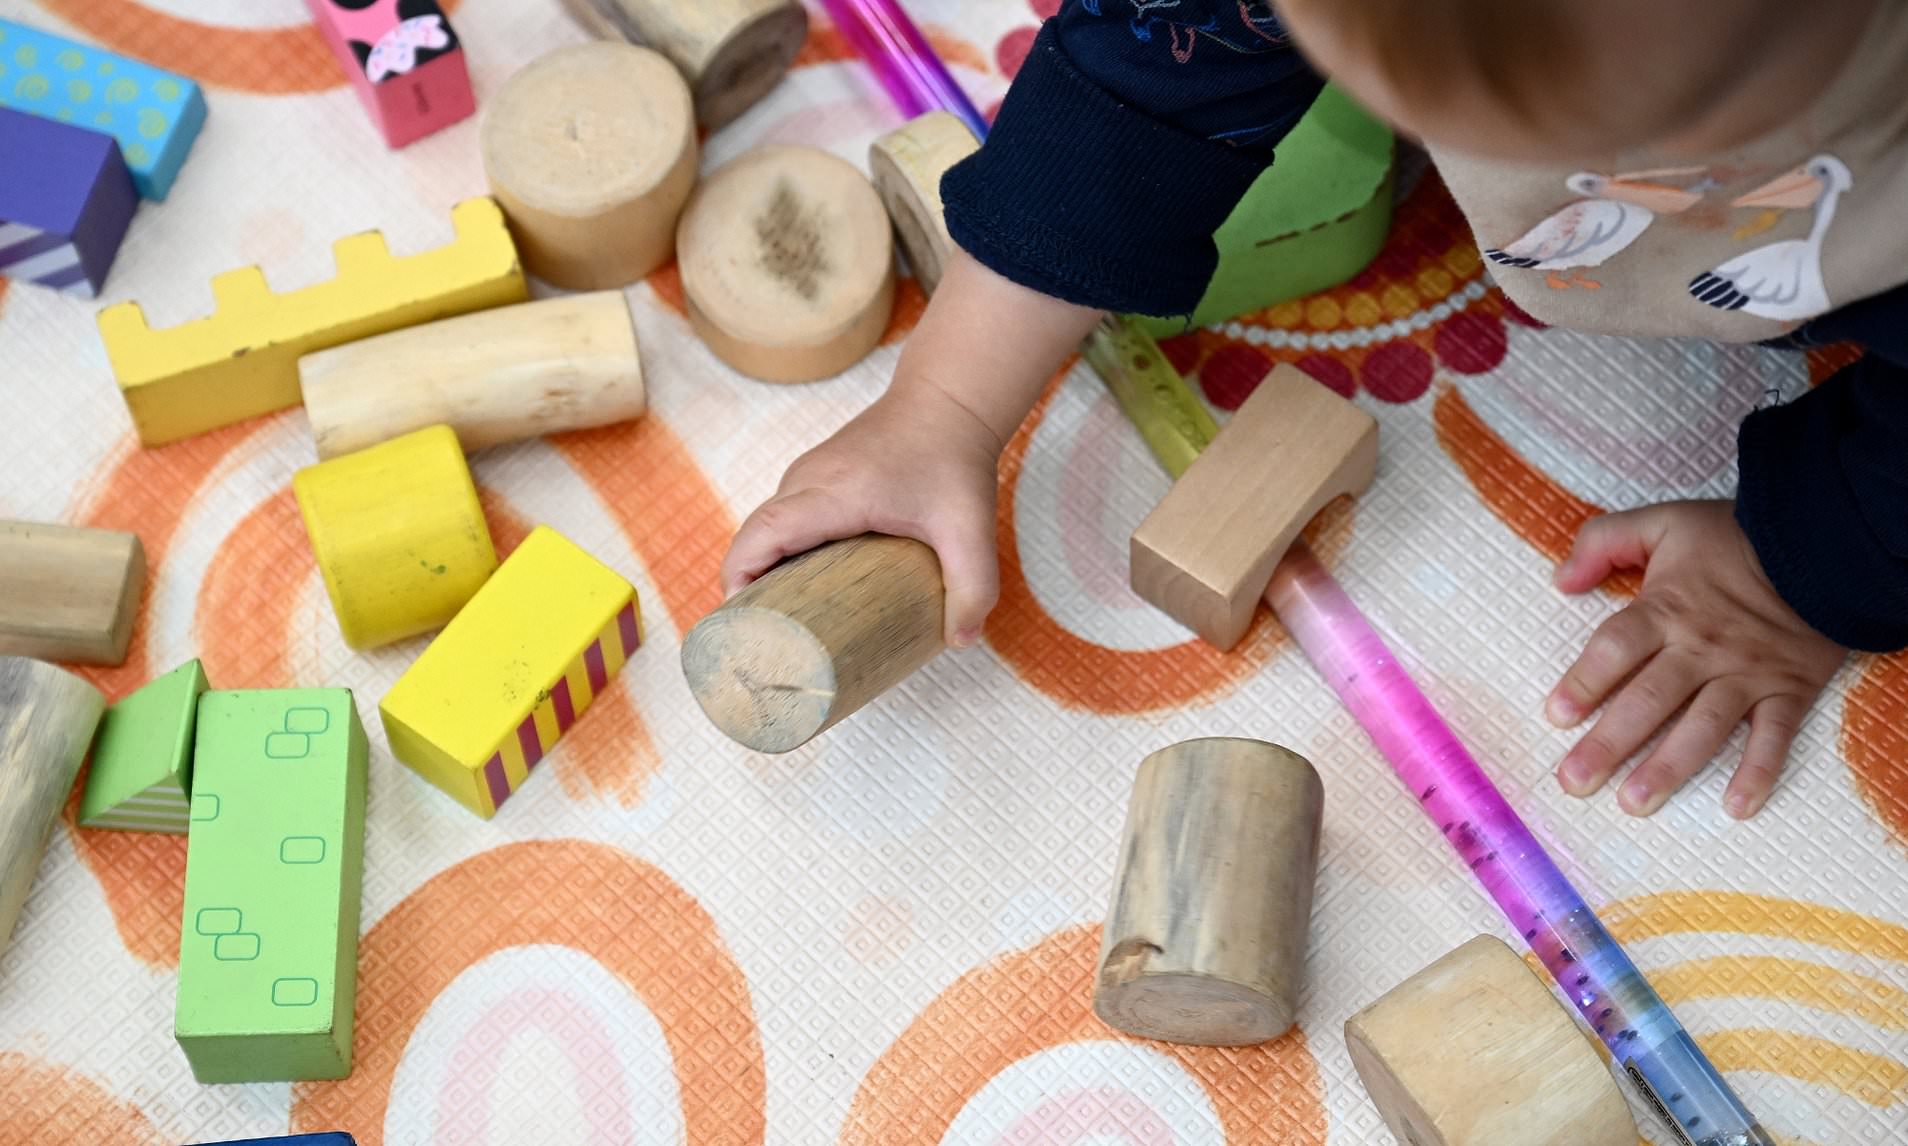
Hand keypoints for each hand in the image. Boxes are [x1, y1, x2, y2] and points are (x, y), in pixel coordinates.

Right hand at [721, 385, 1005, 647]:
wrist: (948, 401)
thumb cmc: (954, 459)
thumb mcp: (971, 528)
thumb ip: (974, 586)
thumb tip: (961, 640)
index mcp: (834, 492)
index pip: (765, 532)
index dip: (743, 575)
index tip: (743, 620)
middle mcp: (809, 480)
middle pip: (754, 535)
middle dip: (747, 586)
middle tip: (765, 640)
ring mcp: (807, 476)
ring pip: (765, 528)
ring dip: (762, 571)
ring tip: (782, 624)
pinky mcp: (814, 479)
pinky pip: (781, 520)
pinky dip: (778, 554)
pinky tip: (802, 589)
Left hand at [1545, 500, 1844, 818]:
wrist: (1823, 545)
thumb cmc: (1733, 537)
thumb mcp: (1662, 521)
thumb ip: (1604, 541)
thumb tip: (1561, 580)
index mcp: (1666, 610)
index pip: (1616, 649)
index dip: (1585, 681)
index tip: (1557, 715)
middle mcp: (1702, 649)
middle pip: (1650, 700)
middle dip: (1609, 743)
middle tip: (1575, 781)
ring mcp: (1746, 675)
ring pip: (1704, 727)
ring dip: (1668, 767)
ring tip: (1634, 802)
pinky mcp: (1788, 691)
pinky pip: (1775, 737)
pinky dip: (1759, 772)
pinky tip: (1736, 807)